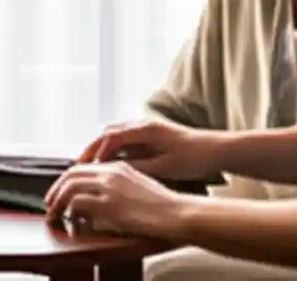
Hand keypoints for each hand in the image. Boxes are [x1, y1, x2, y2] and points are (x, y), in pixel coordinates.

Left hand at [44, 161, 188, 237]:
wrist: (176, 212)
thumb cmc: (163, 206)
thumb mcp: (140, 187)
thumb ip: (120, 187)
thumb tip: (102, 200)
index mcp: (119, 166)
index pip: (84, 167)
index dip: (67, 180)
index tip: (60, 193)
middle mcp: (111, 171)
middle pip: (72, 173)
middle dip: (56, 189)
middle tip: (49, 204)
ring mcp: (109, 186)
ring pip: (70, 186)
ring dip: (57, 202)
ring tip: (54, 215)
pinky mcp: (109, 203)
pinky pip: (77, 204)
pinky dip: (69, 213)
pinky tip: (72, 222)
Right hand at [77, 120, 220, 179]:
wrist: (217, 150)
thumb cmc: (193, 158)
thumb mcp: (163, 167)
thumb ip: (137, 167)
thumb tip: (114, 171)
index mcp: (145, 129)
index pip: (111, 137)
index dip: (96, 152)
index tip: (85, 167)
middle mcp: (144, 124)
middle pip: (109, 132)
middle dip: (93, 147)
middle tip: (80, 164)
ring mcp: (148, 128)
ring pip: (117, 134)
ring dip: (103, 147)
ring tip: (92, 164)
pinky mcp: (153, 135)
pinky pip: (127, 138)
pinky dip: (115, 148)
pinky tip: (112, 162)